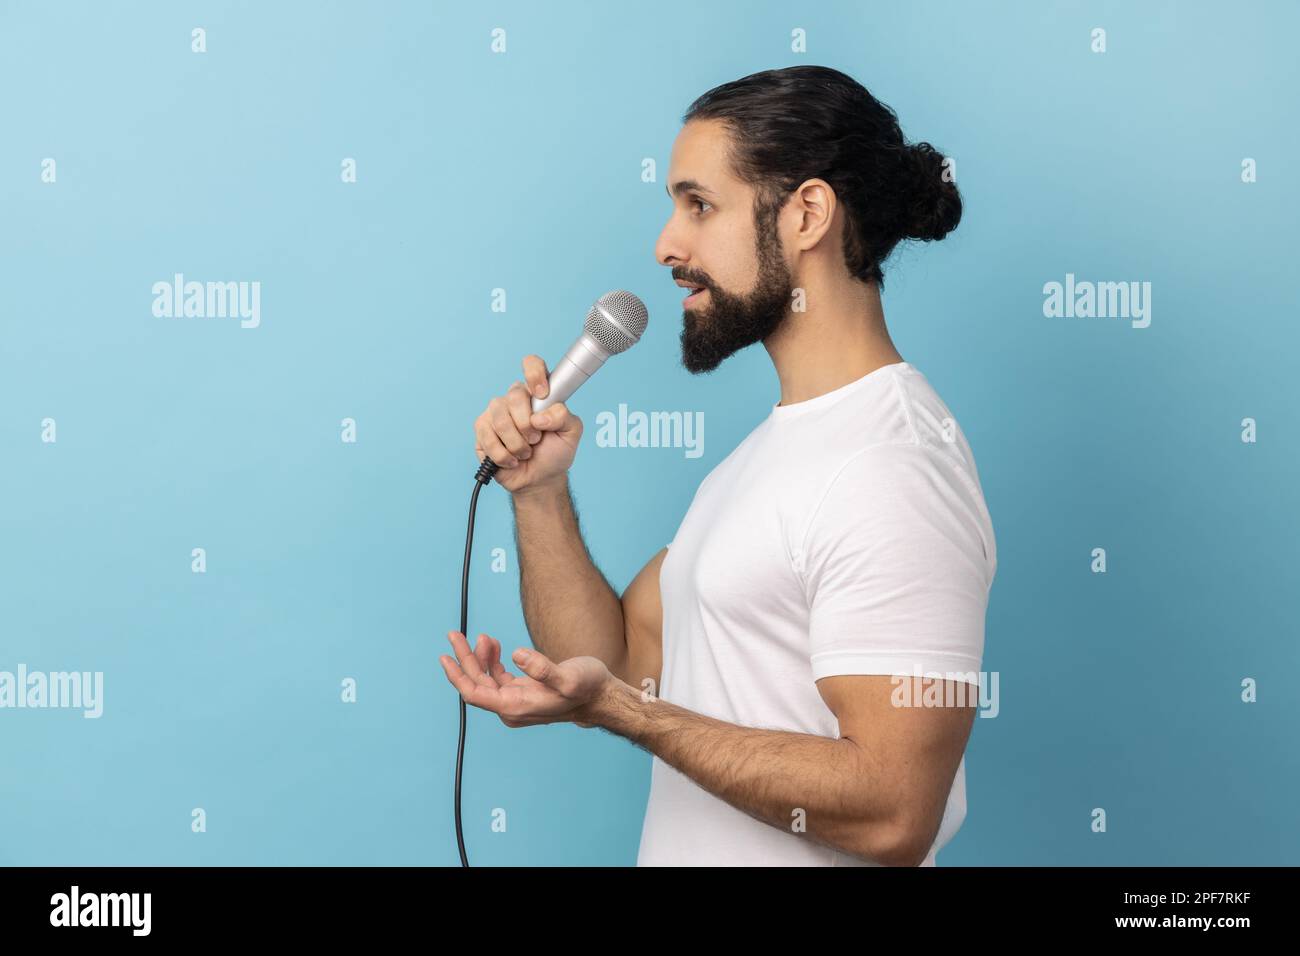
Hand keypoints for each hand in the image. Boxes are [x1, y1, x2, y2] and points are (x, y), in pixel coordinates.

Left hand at [439, 631, 611, 728]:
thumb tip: (517, 655)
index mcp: (516, 707)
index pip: (475, 693)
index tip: (445, 656)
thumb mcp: (569, 678)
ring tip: (483, 636)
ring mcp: (516, 700)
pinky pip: (498, 677)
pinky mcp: (522, 692)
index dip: (457, 675)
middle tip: (455, 634)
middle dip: (465, 659)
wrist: (602, 698)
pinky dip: (492, 660)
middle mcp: (511, 707)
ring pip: (486, 679)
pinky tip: (494, 645)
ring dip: (479, 658)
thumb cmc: (587, 689)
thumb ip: (543, 669)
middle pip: (476, 684)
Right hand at [473, 354, 582, 494]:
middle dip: (527, 425)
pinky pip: (488, 438)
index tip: (542, 394)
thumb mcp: (571, 433)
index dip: (534, 375)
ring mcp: (495, 412)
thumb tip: (540, 416)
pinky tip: (511, 459)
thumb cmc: (555, 452)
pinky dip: (503, 455)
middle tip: (535, 439)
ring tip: (525, 452)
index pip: (532, 365)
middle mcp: (514, 398)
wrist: (540, 479)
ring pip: (500, 420)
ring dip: (517, 444)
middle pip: (514, 396)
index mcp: (537, 392)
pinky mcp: (482, 430)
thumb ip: (564, 417)